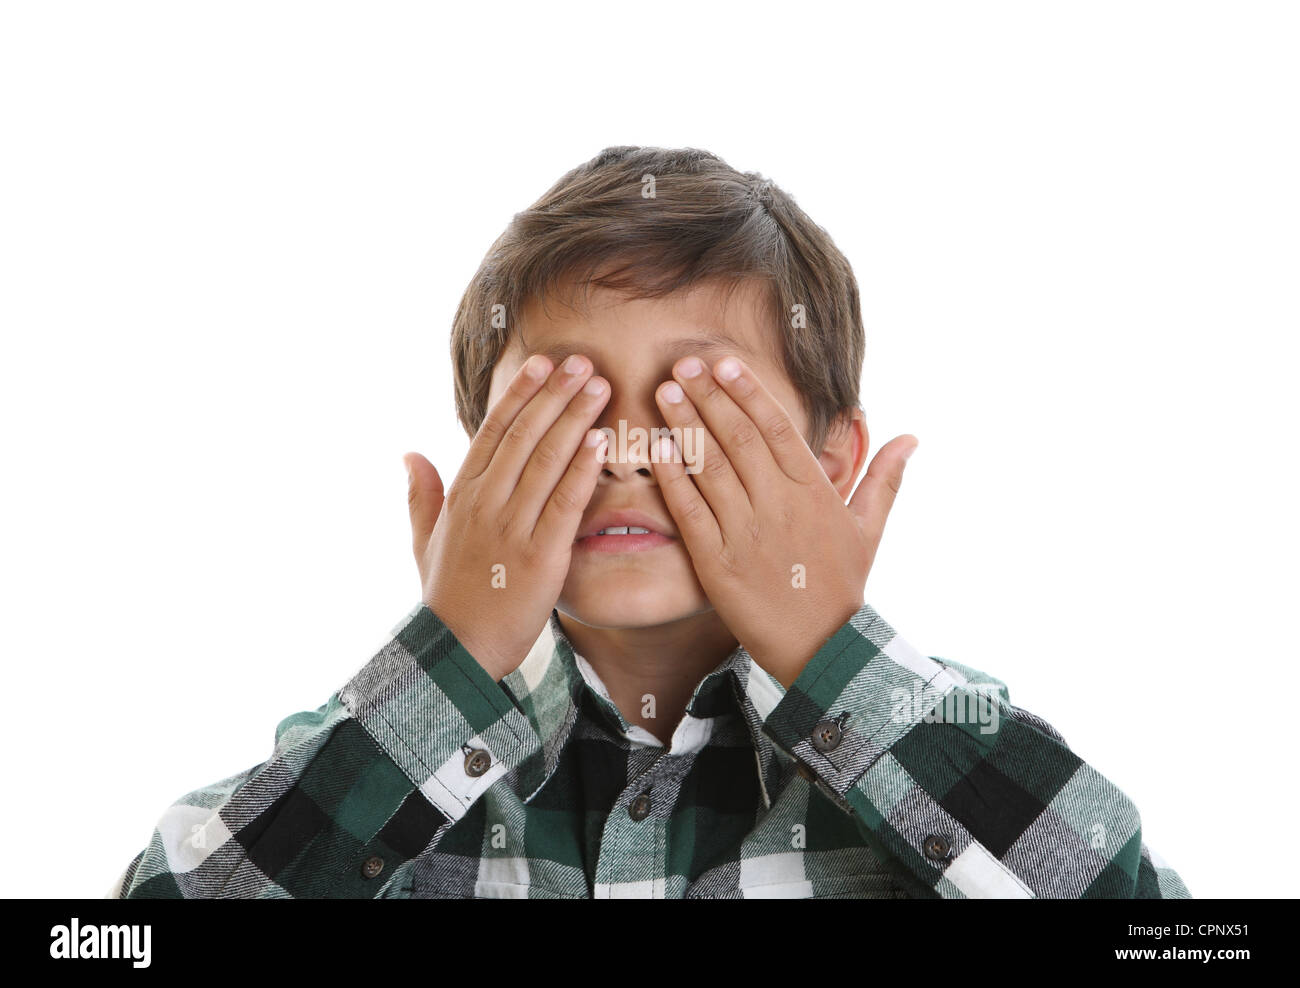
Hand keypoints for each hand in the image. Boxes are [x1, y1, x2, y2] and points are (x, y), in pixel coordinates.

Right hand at [402, 353, 609, 680]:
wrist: (457, 651)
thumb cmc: (447, 597)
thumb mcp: (423, 541)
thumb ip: (420, 495)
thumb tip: (409, 453)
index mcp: (461, 496)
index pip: (494, 431)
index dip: (521, 394)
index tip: (544, 364)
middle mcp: (485, 504)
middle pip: (525, 435)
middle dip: (555, 394)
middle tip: (583, 362)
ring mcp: (512, 528)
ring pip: (547, 460)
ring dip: (575, 418)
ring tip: (599, 387)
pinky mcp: (540, 556)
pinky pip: (565, 503)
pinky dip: (583, 468)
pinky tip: (601, 441)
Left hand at [650, 355, 916, 688]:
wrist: (822, 649)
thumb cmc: (843, 584)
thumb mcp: (869, 528)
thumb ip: (885, 478)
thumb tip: (912, 437)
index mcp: (813, 491)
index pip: (775, 427)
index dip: (748, 391)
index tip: (724, 363)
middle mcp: (778, 505)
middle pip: (737, 438)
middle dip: (708, 397)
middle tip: (682, 364)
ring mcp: (745, 533)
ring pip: (710, 468)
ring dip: (685, 426)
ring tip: (663, 392)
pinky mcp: (716, 564)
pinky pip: (689, 512)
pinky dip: (673, 478)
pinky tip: (657, 449)